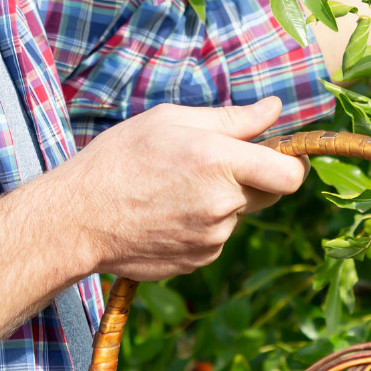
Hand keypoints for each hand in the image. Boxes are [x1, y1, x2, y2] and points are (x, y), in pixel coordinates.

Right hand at [55, 96, 305, 280]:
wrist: (76, 220)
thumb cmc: (118, 160)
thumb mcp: (171, 121)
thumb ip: (232, 119)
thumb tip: (276, 109)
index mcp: (219, 162)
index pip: (290, 175)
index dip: (294, 163)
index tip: (283, 154)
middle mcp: (222, 205)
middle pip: (269, 193)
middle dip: (253, 177)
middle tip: (211, 163)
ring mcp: (212, 239)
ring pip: (237, 215)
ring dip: (221, 201)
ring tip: (174, 188)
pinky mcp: (198, 261)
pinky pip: (216, 237)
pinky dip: (202, 224)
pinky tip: (166, 212)